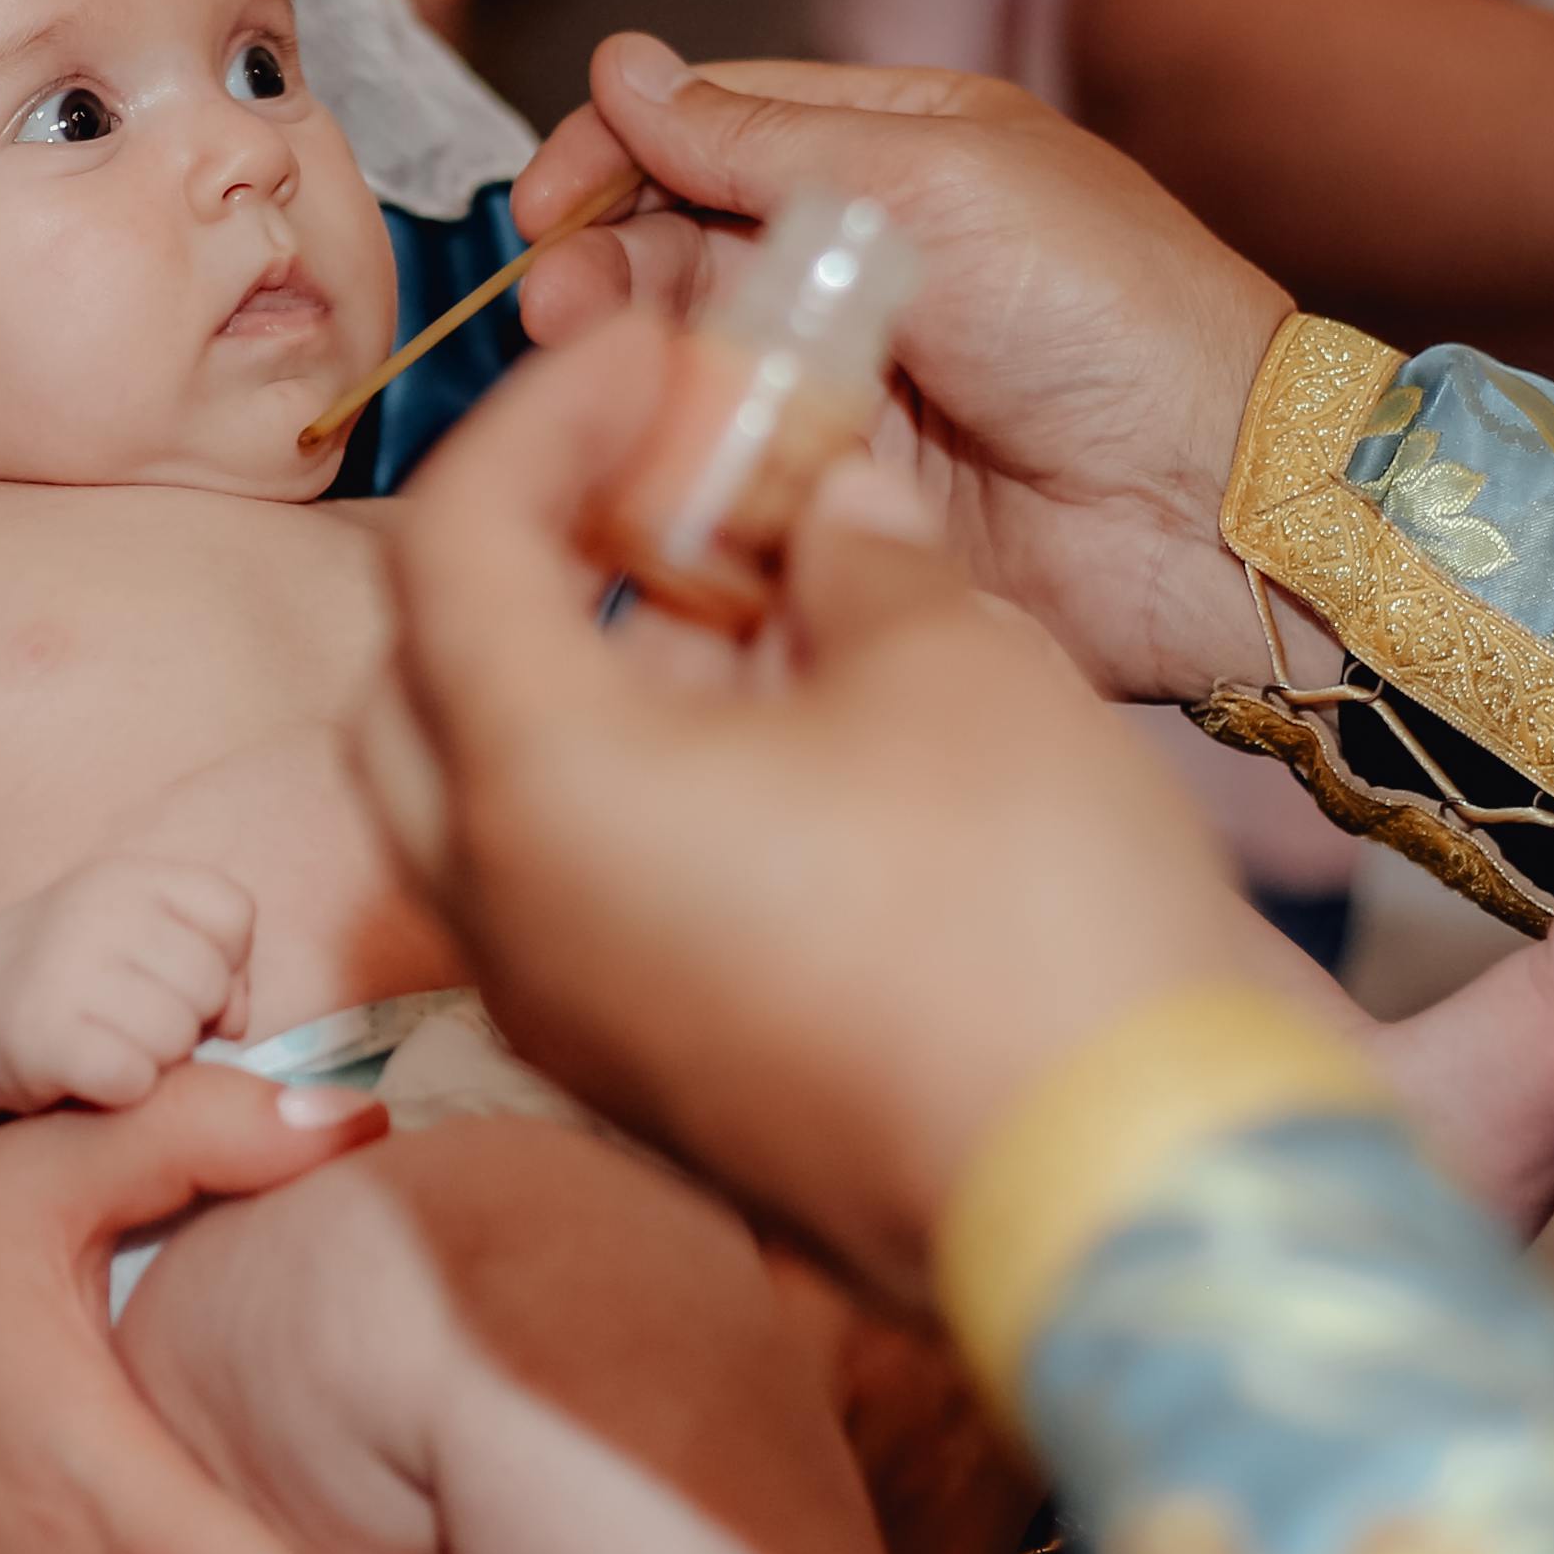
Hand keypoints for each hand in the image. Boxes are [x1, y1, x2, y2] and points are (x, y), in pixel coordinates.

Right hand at [0, 848, 255, 1114]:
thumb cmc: (76, 977)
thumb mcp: (139, 935)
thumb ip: (210, 960)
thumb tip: (236, 1021)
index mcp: (130, 877)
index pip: (234, 912)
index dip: (228, 959)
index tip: (182, 979)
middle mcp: (97, 911)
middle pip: (209, 981)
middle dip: (193, 1017)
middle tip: (142, 1021)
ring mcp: (65, 970)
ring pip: (177, 1035)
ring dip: (158, 1058)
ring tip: (115, 1044)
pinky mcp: (44, 1038)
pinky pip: (135, 1079)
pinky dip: (125, 1090)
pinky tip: (94, 1074)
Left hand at [392, 315, 1278, 1309]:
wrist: (1136, 1192)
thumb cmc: (1029, 909)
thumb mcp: (948, 661)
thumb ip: (852, 552)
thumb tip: (824, 509)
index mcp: (535, 789)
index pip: (446, 547)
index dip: (542, 418)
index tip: (651, 361)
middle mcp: (508, 919)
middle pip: (417, 684)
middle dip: (513, 556)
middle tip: (642, 478)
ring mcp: (572, 1022)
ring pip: (486, 806)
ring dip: (569, 681)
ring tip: (727, 602)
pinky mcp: (651, 1087)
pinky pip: (574, 902)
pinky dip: (624, 794)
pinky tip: (769, 737)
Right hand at [509, 36, 1295, 704]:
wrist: (1207, 506)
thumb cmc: (1107, 314)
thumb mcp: (930, 180)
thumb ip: (760, 138)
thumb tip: (624, 67)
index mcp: (898, 151)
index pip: (716, 127)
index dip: (617, 153)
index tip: (545, 198)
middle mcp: (865, 261)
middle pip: (681, 247)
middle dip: (606, 267)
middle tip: (559, 304)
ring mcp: (851, 383)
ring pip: (693, 362)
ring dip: (627, 364)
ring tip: (586, 373)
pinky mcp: (843, 495)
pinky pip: (728, 470)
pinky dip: (675, 464)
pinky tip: (640, 459)